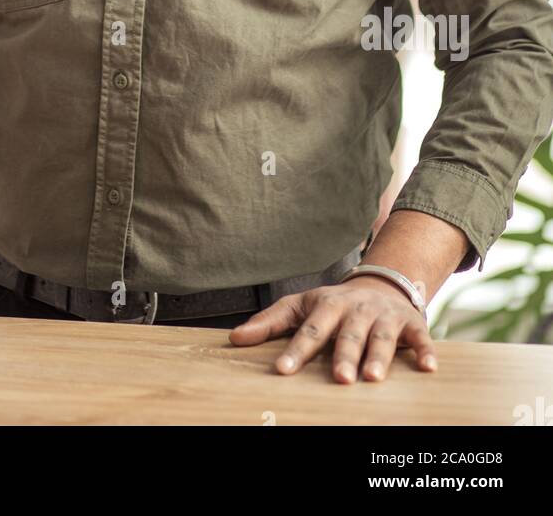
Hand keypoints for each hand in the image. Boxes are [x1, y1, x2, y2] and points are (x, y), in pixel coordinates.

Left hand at [228, 276, 436, 382]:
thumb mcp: (300, 306)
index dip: (296, 350)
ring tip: (372, 378)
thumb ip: (270, 322)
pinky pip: (419, 337)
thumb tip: (234, 338)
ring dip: (378, 356)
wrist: (380, 284)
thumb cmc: (333, 305)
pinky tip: (428, 368)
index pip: (310, 330)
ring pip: (381, 337)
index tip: (282, 370)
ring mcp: (383, 316)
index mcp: (327, 305)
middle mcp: (356, 309)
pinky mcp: (410, 323)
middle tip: (339, 378)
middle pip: (348, 335)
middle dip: (343, 355)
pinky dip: (425, 351)